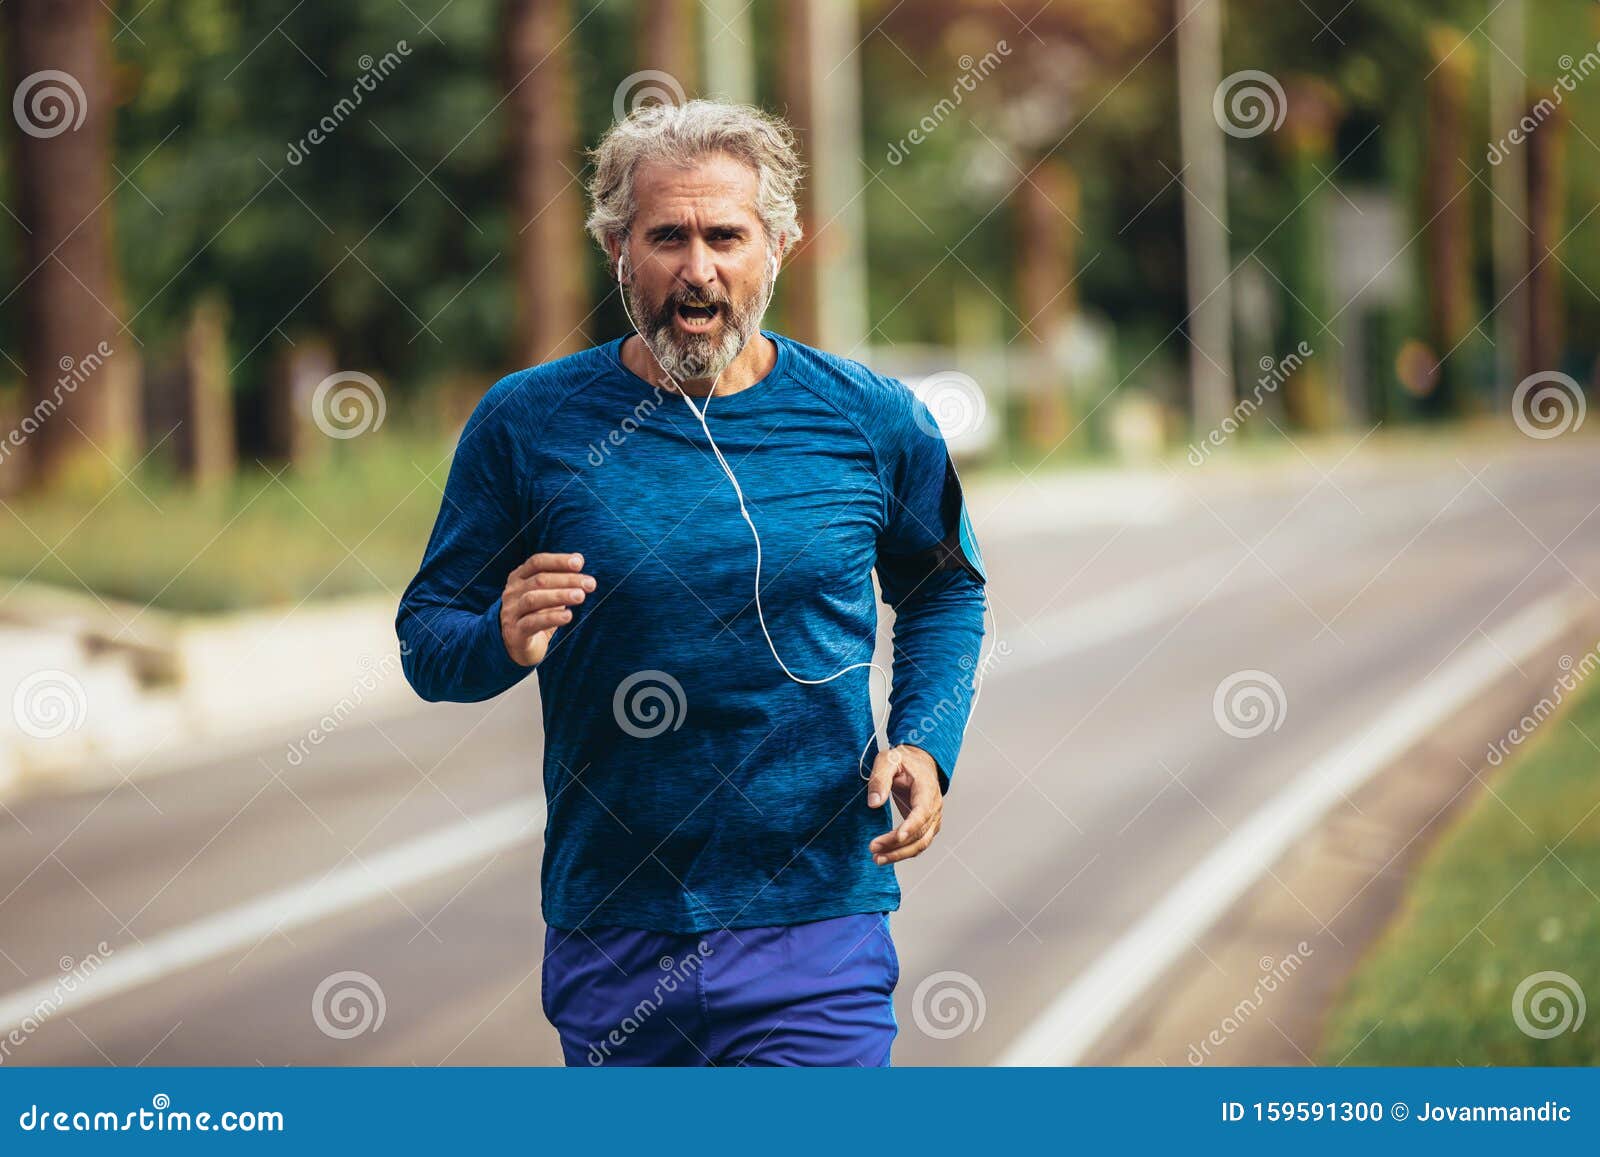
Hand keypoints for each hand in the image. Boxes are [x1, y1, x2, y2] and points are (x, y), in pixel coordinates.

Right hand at [500, 552, 596, 666]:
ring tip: (581, 596)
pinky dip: (551, 618)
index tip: (580, 563)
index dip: (558, 560)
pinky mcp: (515, 633)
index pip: (537, 562)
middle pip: (539, 580)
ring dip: (559, 596)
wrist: (519, 646)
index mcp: (518, 578)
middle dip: (567, 580)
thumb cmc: (537, 614)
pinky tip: (568, 616)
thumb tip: (578, 558)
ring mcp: (511, 612)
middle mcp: (512, 592)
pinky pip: (532, 623)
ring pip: (533, 599)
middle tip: (590, 583)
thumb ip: (561, 577)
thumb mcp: (548, 593)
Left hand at [866, 744, 943, 864]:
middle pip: (920, 833)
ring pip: (921, 843)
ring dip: (899, 854)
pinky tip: (885, 856)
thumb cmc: (903, 760)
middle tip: (874, 849)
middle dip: (897, 845)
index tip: (898, 837)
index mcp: (927, 789)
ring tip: (877, 859)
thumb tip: (874, 803)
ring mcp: (933, 819)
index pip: (923, 812)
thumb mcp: (888, 760)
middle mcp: (934, 807)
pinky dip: (903, 852)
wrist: (919, 763)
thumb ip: (880, 778)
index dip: (912, 826)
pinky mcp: (926, 826)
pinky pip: (918, 844)